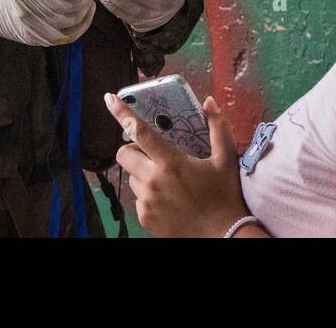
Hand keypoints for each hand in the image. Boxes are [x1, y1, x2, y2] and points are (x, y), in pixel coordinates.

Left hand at [104, 91, 248, 236]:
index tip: (109, 98)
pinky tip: (168, 198)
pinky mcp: (144, 218)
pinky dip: (147, 194)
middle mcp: (152, 181)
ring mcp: (146, 201)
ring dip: (142, 173)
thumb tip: (209, 103)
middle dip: (133, 149)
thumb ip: (218, 128)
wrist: (223, 237)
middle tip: (153, 154)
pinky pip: (137, 198)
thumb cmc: (225, 197)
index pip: (140, 132)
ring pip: (131, 177)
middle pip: (124, 154)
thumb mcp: (226, 160)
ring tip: (166, 180)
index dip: (122, 113)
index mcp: (170, 163)